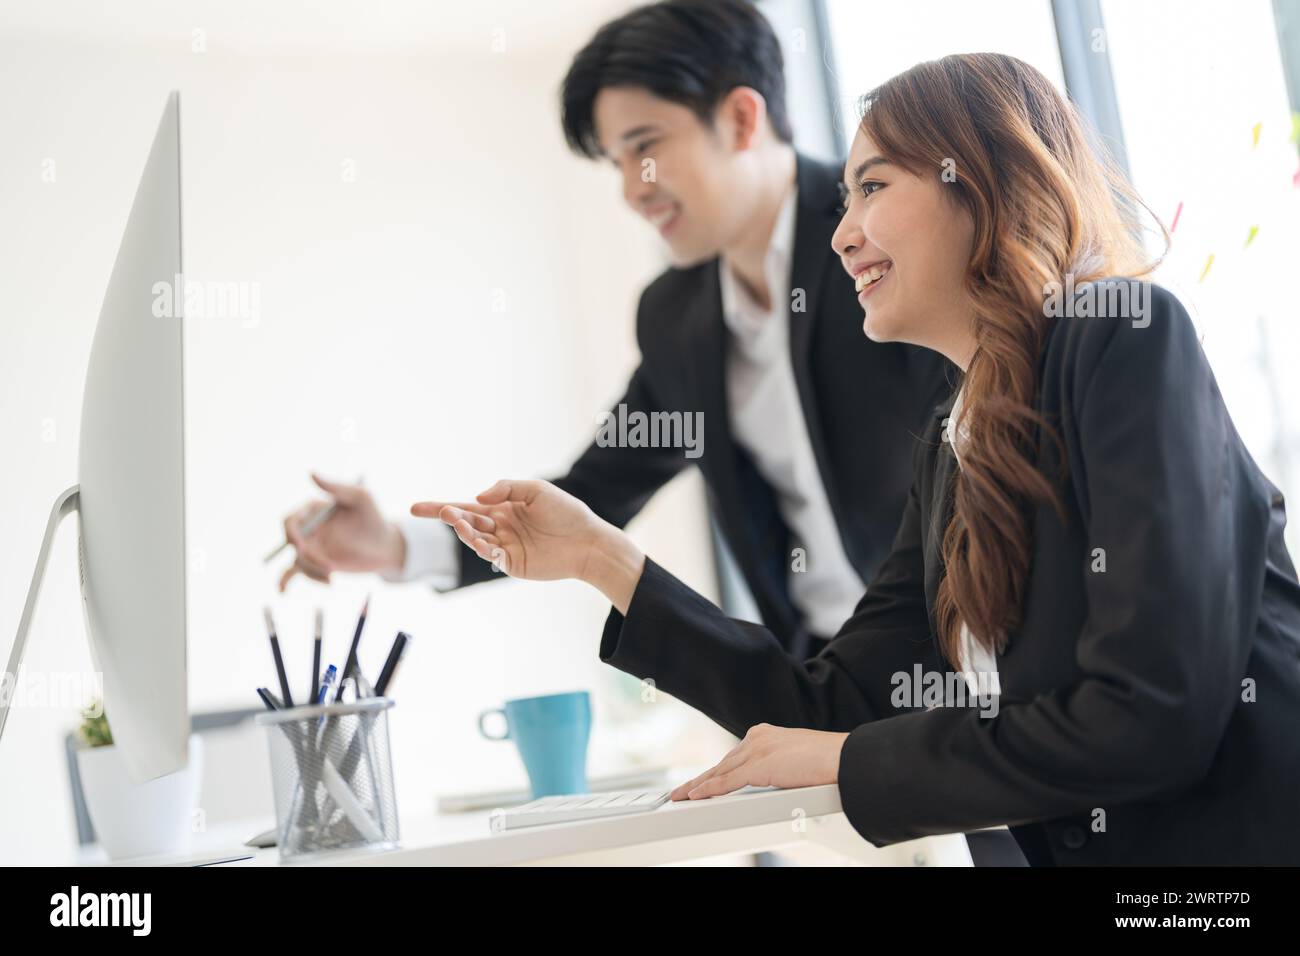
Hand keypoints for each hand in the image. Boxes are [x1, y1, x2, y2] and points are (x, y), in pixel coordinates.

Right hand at [278, 474, 405, 590]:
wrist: (386, 547)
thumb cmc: (374, 518)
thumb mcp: (361, 498)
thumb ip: (337, 487)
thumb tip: (311, 474)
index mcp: (313, 511)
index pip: (291, 520)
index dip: (291, 533)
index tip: (303, 546)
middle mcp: (309, 529)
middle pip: (291, 542)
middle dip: (304, 554)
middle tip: (324, 563)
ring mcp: (312, 548)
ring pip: (297, 561)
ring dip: (312, 570)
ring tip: (333, 573)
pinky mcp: (316, 564)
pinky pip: (294, 573)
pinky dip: (285, 581)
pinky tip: (282, 591)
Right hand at [410, 478, 644, 611]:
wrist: (589, 540)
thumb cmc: (565, 511)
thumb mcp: (535, 490)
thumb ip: (506, 488)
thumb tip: (477, 498)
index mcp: (503, 508)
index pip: (466, 506)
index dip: (440, 508)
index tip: (415, 508)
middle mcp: (500, 527)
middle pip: (466, 523)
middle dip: (452, 518)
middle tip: (445, 514)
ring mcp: (505, 546)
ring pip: (476, 539)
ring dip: (466, 533)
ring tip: (460, 524)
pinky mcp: (513, 564)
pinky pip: (491, 555)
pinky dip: (483, 549)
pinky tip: (483, 542)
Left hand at [669, 724, 850, 800]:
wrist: (843, 758)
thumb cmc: (828, 761)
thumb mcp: (796, 761)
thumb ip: (779, 768)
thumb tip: (774, 783)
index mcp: (766, 734)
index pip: (733, 757)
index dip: (715, 772)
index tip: (700, 781)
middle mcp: (758, 738)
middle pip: (722, 764)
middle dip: (700, 779)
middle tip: (681, 791)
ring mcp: (758, 751)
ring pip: (719, 772)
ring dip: (697, 786)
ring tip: (679, 796)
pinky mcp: (760, 766)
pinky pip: (727, 781)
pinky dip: (708, 789)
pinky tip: (694, 795)